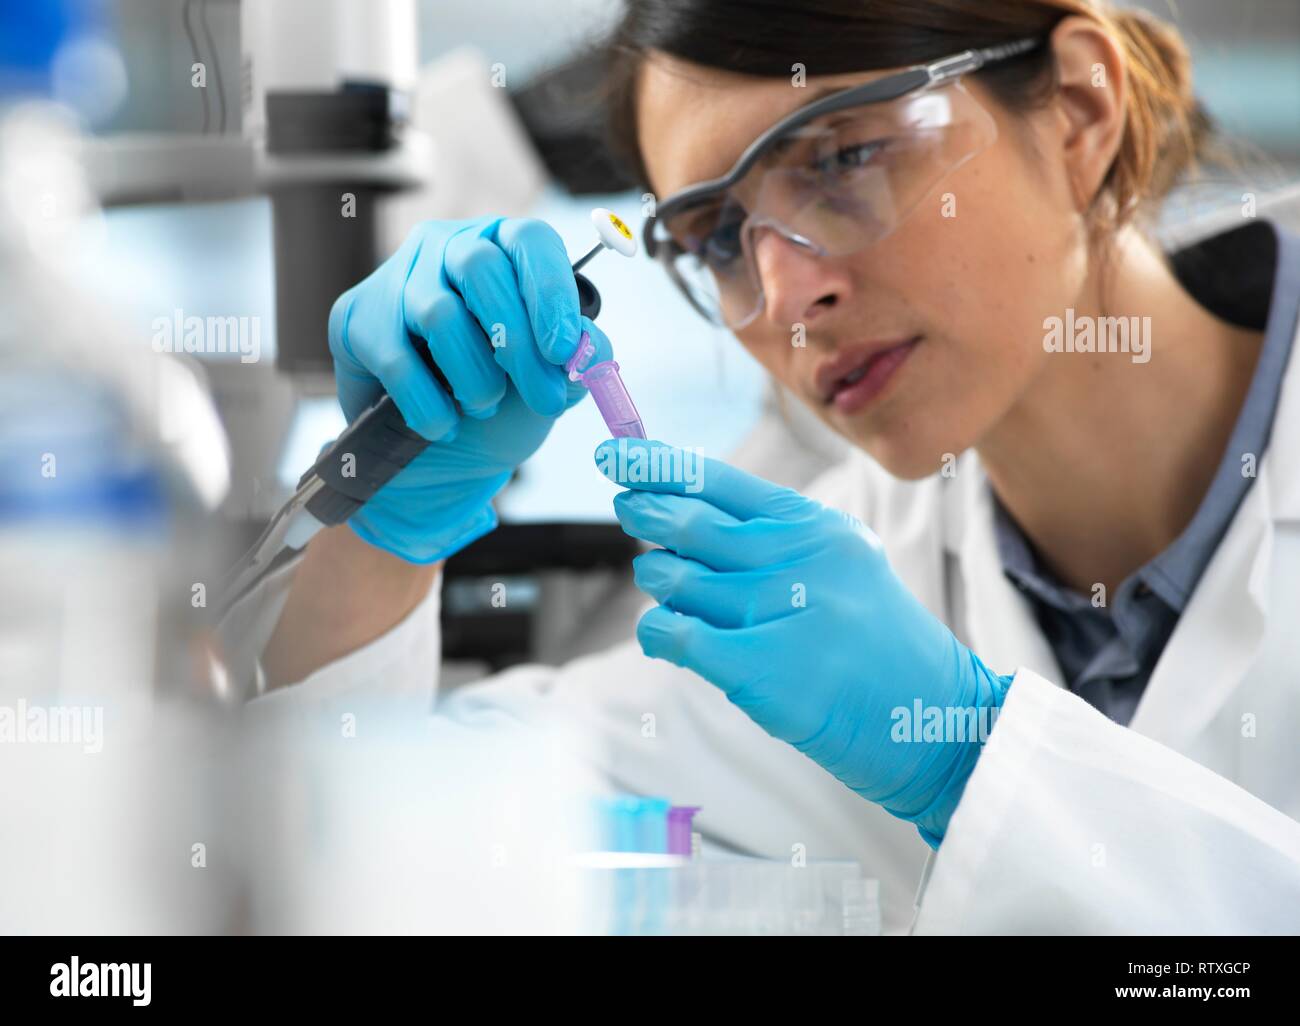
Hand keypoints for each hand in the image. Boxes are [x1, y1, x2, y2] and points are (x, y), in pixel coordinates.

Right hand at [328, 216, 609, 562]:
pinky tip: (444, 426)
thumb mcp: (555, 385)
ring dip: (474, 377)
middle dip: (518, 343)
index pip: (529, 240)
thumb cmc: (504, 408)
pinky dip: (430, 405)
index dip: (550, 291)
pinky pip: (397, 359)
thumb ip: (581, 358)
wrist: (443, 462)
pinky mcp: (357, 320)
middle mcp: (445, 248)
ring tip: (484, 408)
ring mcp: (396, 279)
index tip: (564, 350)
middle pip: (480, 268)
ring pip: (439, 314)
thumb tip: (589, 341)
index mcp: (502, 249)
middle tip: (544, 398)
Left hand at [598, 438, 1011, 847]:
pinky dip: (658, 632)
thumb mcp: (840, 567)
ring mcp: (781, 611)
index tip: (617, 453)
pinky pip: (674, 633)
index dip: (659, 465)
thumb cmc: (876, 646)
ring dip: (660, 582)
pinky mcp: (761, 667)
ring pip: (674, 579)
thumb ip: (771, 541)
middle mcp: (799, 559)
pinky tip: (664, 635)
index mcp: (817, 527)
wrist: (938, 723)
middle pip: (689, 523)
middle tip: (628, 507)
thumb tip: (676, 513)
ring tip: (677, 592)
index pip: (719, 481)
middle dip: (645, 511)